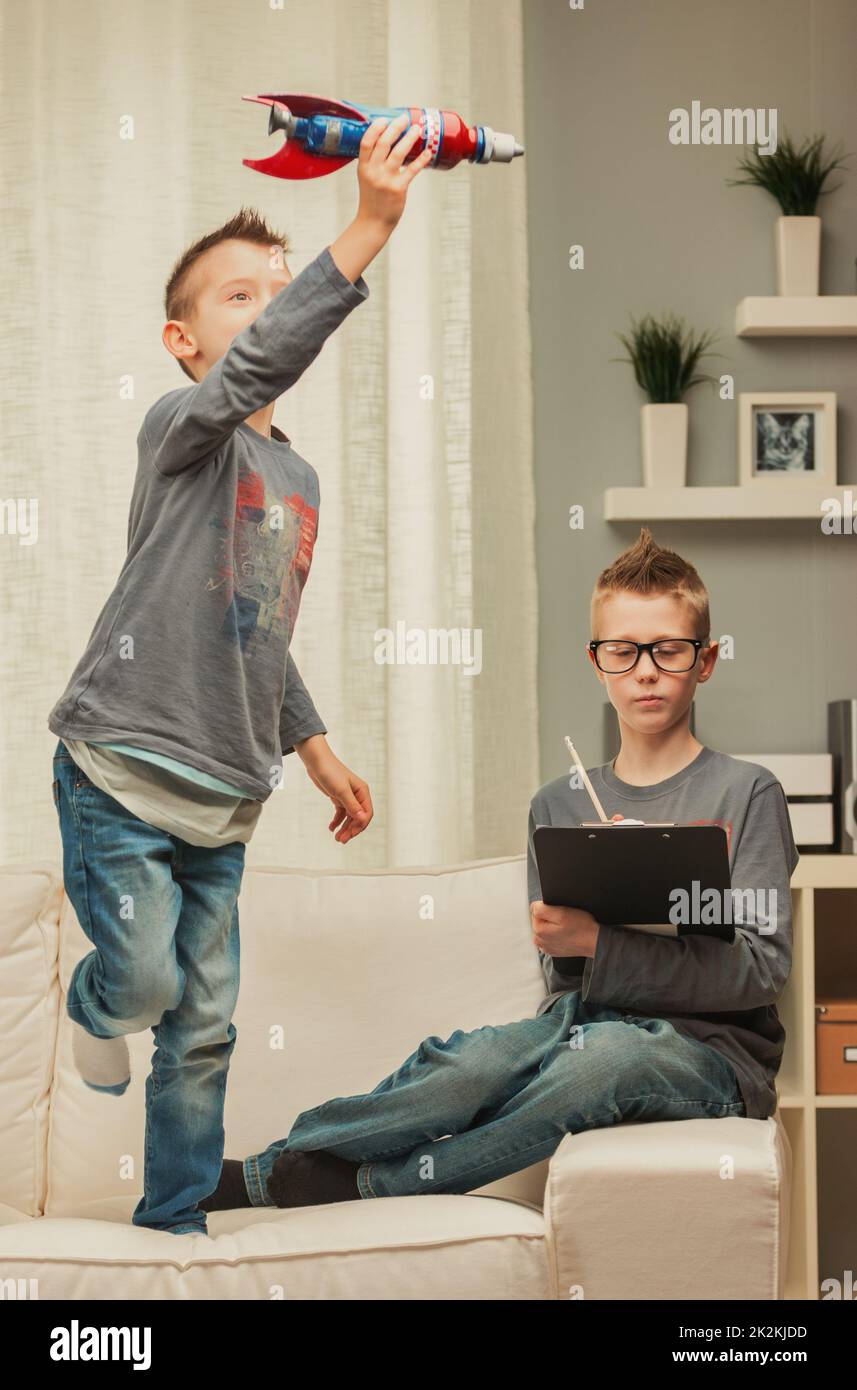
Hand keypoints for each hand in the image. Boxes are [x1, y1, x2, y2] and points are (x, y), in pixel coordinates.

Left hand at [294, 735, 372, 843]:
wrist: (316, 761)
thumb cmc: (330, 772)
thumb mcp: (341, 790)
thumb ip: (352, 805)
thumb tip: (362, 819)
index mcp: (362, 792)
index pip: (367, 813)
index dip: (360, 826)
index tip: (350, 835)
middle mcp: (357, 795)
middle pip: (358, 817)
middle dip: (351, 830)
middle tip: (341, 840)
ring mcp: (348, 797)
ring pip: (349, 817)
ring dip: (344, 828)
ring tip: (337, 838)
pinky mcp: (338, 797)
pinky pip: (341, 813)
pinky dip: (337, 821)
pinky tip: (331, 828)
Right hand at [355, 111, 433, 231]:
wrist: (373, 222)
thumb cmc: (372, 198)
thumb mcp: (366, 177)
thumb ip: (373, 161)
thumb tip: (386, 140)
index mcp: (363, 167)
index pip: (367, 142)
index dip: (376, 128)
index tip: (385, 119)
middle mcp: (373, 172)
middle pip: (384, 143)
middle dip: (396, 127)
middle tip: (405, 119)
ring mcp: (385, 180)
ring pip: (399, 153)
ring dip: (410, 138)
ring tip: (418, 129)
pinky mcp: (398, 189)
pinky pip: (412, 170)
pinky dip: (421, 159)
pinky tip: (428, 152)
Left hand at [530, 901, 599, 958]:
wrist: (595, 942)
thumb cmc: (581, 926)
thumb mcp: (561, 912)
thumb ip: (542, 909)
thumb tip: (533, 907)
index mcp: (538, 930)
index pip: (536, 910)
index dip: (550, 908)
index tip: (561, 912)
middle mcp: (539, 941)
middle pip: (540, 919)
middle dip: (551, 917)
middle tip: (566, 920)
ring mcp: (546, 947)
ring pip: (546, 927)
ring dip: (553, 925)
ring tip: (567, 927)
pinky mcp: (553, 950)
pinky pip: (551, 936)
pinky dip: (556, 933)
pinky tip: (566, 934)